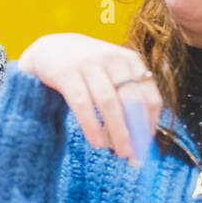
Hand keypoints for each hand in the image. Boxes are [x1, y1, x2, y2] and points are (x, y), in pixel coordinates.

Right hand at [18, 33, 160, 161]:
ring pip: (108, 102)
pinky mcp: (67, 72)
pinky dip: (92, 125)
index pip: (149, 95)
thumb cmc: (87, 68)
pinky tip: (97, 142)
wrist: (51, 49)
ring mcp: (89, 63)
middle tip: (134, 153)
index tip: (147, 143)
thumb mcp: (111, 73)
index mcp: (130, 60)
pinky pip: (82, 103)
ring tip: (119, 151)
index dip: (150, 122)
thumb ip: (126, 97)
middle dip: (136, 130)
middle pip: (131, 99)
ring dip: (117, 130)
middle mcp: (112, 58)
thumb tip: (141, 136)